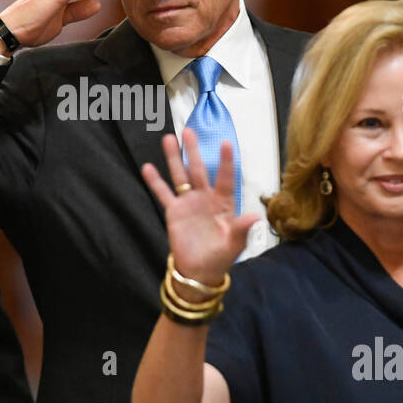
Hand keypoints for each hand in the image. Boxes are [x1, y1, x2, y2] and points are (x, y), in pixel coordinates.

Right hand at [141, 129, 259, 288]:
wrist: (199, 272)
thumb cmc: (220, 258)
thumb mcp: (233, 245)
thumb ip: (242, 229)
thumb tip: (255, 216)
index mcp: (223, 203)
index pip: (225, 178)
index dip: (225, 162)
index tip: (226, 143)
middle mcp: (205, 198)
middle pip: (199, 170)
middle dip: (194, 150)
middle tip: (189, 130)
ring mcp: (188, 203)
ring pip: (180, 176)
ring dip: (174, 158)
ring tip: (169, 139)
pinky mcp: (174, 212)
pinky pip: (163, 193)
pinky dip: (155, 181)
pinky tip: (147, 167)